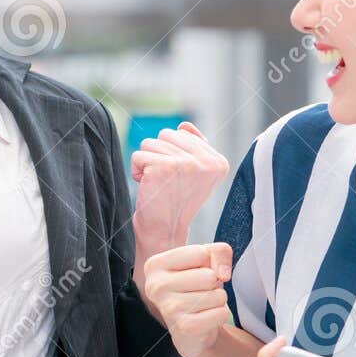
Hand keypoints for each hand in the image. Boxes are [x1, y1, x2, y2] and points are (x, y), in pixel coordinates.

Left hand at [131, 122, 228, 258]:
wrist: (163, 231)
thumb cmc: (174, 202)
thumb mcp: (192, 173)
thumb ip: (193, 147)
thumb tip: (184, 126)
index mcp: (218, 161)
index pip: (183, 133)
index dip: (172, 154)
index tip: (178, 178)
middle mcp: (207, 161)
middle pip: (167, 134)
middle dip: (158, 155)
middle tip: (165, 181)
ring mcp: (186, 163)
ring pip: (150, 143)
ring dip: (147, 163)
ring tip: (158, 184)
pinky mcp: (164, 166)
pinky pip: (138, 155)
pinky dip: (137, 171)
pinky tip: (148, 187)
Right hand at [137, 242, 232, 356]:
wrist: (191, 327)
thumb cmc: (196, 287)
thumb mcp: (206, 260)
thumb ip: (220, 252)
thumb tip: (223, 274)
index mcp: (155, 265)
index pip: (200, 253)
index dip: (207, 262)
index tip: (195, 272)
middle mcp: (156, 286)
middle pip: (209, 276)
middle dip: (213, 284)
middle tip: (199, 292)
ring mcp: (168, 308)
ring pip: (217, 295)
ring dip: (217, 300)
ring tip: (202, 305)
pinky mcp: (184, 327)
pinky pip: (220, 314)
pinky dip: (220, 315)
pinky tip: (205, 317)